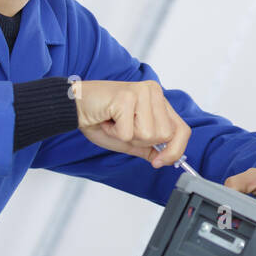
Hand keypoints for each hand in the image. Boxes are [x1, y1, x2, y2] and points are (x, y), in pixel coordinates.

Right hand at [71, 78, 190, 166]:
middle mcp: (154, 92)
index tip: (159, 162)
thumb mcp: (129, 138)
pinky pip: (128, 132)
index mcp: (159, 100)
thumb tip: (168, 159)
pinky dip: (114, 133)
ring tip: (114, 123)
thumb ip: (149, 146)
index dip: (175, 150)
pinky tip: (106, 120)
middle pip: (164, 135)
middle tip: (122, 129)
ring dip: (127, 136)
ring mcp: (142, 92)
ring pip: (148, 134)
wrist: (72, 106)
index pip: (182, 129)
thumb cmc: (99, 118)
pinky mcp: (127, 97)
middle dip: (141, 141)